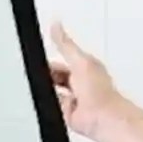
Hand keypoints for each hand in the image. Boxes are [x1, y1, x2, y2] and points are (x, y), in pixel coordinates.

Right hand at [49, 22, 122, 139]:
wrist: (101, 116)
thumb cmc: (100, 91)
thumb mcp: (79, 60)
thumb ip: (65, 44)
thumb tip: (56, 25)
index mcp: (85, 66)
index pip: (66, 56)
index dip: (54, 53)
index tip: (42, 50)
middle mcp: (80, 82)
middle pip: (58, 74)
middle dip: (49, 73)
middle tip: (40, 72)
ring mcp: (74, 97)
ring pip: (54, 90)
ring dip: (50, 88)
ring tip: (47, 87)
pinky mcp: (68, 111)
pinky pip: (54, 104)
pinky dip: (52, 103)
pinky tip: (52, 101)